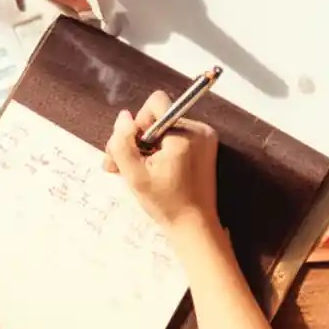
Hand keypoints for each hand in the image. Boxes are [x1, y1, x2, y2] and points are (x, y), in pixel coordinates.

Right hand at [104, 91, 220, 231]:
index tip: (138, 147)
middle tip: (122, 165)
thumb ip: (122, 143)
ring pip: (165, 128)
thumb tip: (123, 117)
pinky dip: (162, 150)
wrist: (194, 226)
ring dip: (148, 146)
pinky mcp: (206, 147)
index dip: (139, 122)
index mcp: (183, 135)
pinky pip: (177, 136)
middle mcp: (199, 130)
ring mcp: (205, 138)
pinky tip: (154, 170)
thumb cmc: (165, 204)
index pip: (156, 103)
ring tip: (137, 171)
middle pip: (158, 118)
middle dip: (138, 139)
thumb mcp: (134, 176)